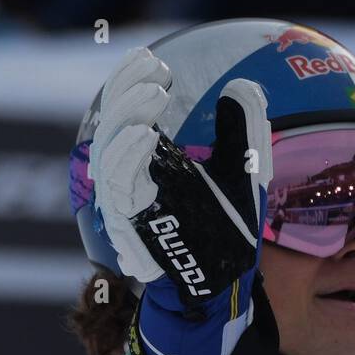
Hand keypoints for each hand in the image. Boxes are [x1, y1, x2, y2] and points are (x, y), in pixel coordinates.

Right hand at [89, 46, 271, 354]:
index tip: (152, 62)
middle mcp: (134, 184)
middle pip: (113, 129)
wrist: (220, 292)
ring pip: (110, 156)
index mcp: (152, 166)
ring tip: (152, 96)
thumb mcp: (242, 178)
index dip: (131, 85)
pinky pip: (120, 191)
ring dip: (126, 120)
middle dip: (125, 95)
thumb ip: (243, 134)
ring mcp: (130, 207)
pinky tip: (146, 136)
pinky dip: (127, 160)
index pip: (129, 116)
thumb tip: (244, 87)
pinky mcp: (133, 229)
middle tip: (152, 75)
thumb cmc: (227, 238)